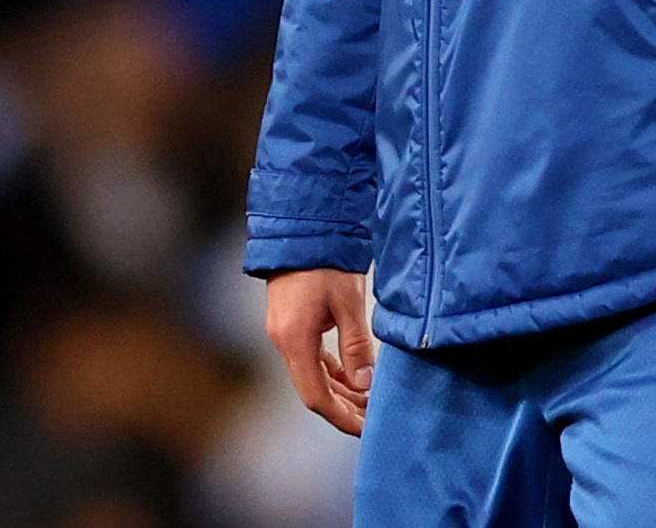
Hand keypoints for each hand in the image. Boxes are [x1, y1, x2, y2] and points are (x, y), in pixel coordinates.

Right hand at [264, 268, 374, 435]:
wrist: (301, 228)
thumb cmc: (326, 261)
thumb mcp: (348, 303)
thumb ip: (356, 346)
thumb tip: (364, 385)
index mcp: (295, 340)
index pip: (316, 396)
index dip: (340, 417)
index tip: (364, 428)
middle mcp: (283, 342)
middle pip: (312, 390)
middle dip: (342, 408)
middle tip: (371, 419)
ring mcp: (283, 333)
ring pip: (311, 375)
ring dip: (338, 390)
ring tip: (368, 399)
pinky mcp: (289, 323)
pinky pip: (309, 358)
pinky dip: (330, 371)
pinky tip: (351, 376)